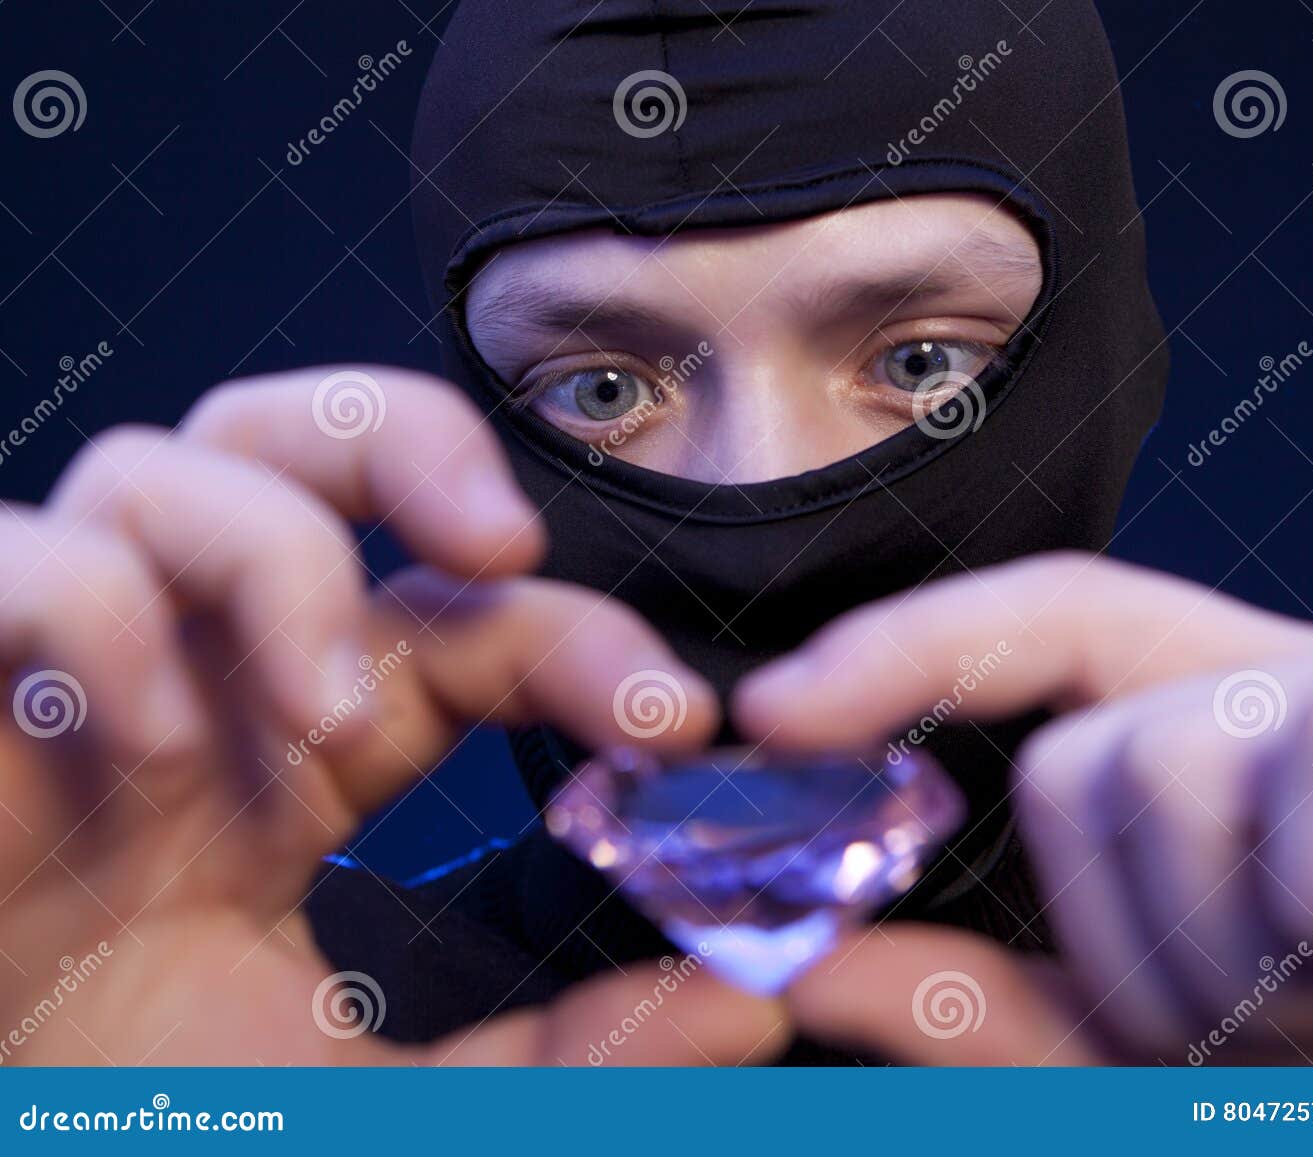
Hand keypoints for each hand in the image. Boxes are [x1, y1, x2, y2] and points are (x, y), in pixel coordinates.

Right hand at [0, 366, 788, 1065]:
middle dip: (412, 445)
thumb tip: (753, 1005)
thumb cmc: (139, 1123)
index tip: (678, 719)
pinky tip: (150, 747)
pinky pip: (26, 557)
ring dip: (277, 561)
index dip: (581, 636)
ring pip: (164, 467)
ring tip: (324, 717)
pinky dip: (101, 612)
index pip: (461, 620)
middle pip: (297, 442)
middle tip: (503, 548)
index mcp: (298, 751)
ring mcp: (63, 675)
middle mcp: (190, 678)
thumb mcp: (381, 1100)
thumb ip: (560, 1060)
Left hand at [737, 552, 1312, 1063]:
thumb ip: (1009, 1014)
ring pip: (1172, 766)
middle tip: (1294, 1047)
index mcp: (1258, 739)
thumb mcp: (1187, 1060)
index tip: (776, 714)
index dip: (908, 650)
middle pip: (1083, 749)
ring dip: (1259, 977)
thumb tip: (819, 962)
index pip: (1053, 627)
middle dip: (1137, 958)